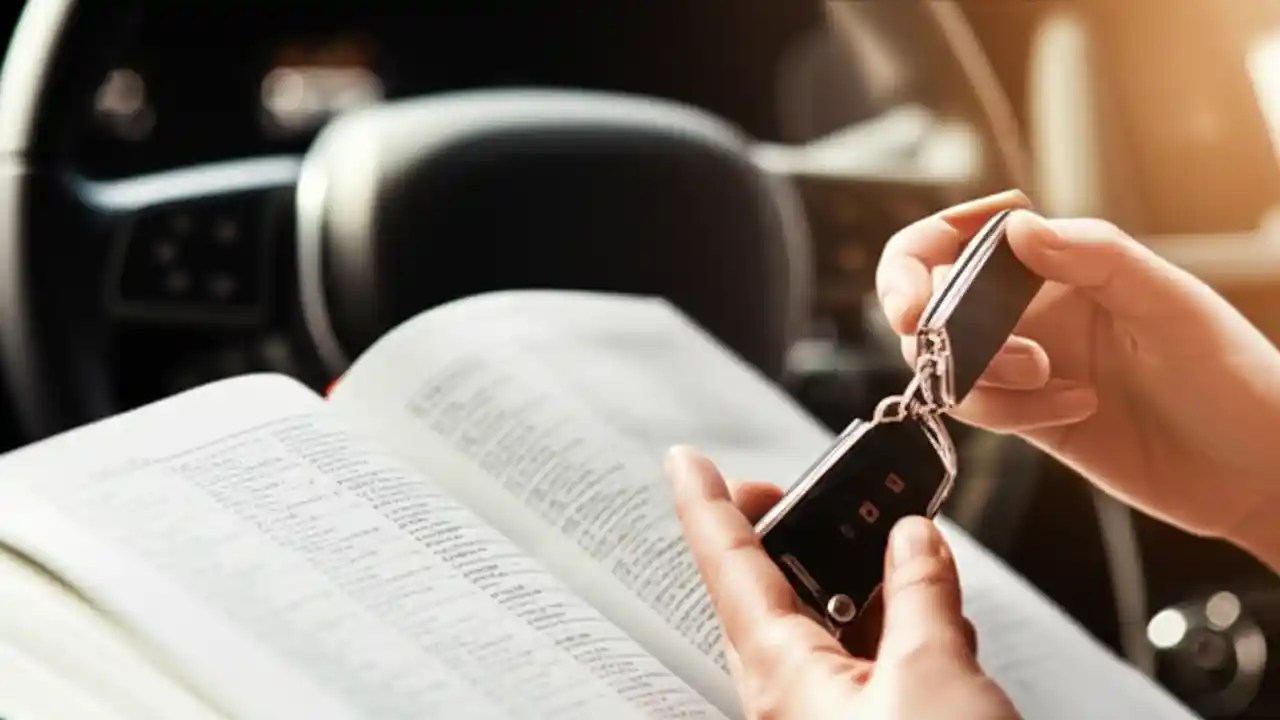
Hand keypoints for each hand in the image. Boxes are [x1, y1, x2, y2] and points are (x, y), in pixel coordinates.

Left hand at [665, 446, 1016, 719]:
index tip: (683, 460)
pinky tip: (924, 602)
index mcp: (782, 672)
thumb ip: (921, 593)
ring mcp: (826, 716)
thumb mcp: (936, 672)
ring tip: (888, 535)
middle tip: (811, 488)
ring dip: (854, 576)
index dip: (705, 505)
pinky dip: (890, 620)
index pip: (728, 565)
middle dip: (788, 532)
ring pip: (824, 624)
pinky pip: (862, 661)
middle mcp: (790, 694)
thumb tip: (912, 538)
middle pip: (770, 590)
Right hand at [876, 191, 1279, 562]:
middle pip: (929, 298)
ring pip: (943, 358)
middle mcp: (1032, 308)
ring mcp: (1025, 363)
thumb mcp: (1169, 303)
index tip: (922, 292)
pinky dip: (1007, 411)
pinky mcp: (1028, 417)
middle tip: (933, 334)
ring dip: (978, 370)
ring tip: (1050, 379)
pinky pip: (977, 408)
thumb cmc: (1233, 375)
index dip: (921, 255)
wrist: (1256, 470)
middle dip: (922, 316)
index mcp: (1061, 262)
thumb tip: (1014, 226)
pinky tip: (1079, 408)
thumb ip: (1093, 257)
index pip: (961, 238)